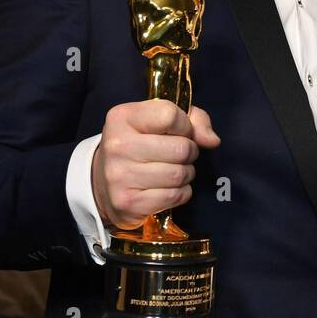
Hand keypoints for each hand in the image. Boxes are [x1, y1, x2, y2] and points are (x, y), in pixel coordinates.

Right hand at [91, 100, 220, 230]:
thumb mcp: (160, 121)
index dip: (184, 125)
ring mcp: (120, 176)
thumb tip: (212, 140)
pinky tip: (169, 188)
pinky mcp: (128, 202)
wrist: (104, 182)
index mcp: (123, 117)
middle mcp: (117, 145)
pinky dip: (181, 193)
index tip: (179, 132)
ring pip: (179, 174)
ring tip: (174, 171)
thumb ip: (194, 120)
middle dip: (189, 152)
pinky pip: (175, 196)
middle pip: (181, 148)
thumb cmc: (140, 145)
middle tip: (180, 155)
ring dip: (186, 174)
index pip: (170, 115)